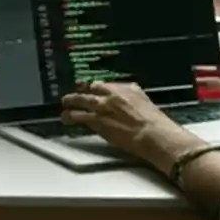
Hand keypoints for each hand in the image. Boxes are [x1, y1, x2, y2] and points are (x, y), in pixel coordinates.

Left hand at [60, 81, 184, 163]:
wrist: (153, 135)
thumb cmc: (155, 123)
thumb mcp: (145, 102)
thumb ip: (132, 96)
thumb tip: (126, 95)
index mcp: (125, 89)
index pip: (104, 84)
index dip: (95, 87)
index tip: (91, 89)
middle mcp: (112, 95)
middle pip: (90, 89)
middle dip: (80, 92)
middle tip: (73, 95)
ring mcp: (102, 107)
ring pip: (81, 101)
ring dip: (71, 102)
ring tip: (65, 105)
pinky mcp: (97, 121)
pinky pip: (79, 116)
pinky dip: (71, 116)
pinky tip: (66, 118)